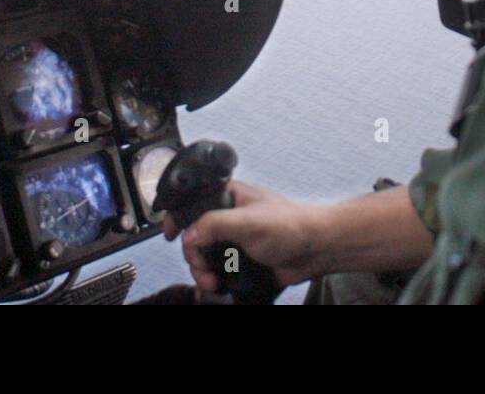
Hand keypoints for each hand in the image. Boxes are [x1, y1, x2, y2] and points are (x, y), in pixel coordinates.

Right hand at [162, 180, 323, 292]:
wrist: (316, 249)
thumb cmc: (291, 225)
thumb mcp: (248, 221)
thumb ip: (214, 225)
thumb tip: (189, 236)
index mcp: (229, 197)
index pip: (193, 204)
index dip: (177, 219)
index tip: (168, 235)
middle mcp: (229, 217)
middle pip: (194, 237)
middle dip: (193, 256)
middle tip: (202, 268)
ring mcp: (235, 239)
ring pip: (204, 257)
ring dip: (203, 272)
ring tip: (213, 282)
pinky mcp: (242, 259)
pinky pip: (219, 270)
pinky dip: (214, 280)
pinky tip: (218, 287)